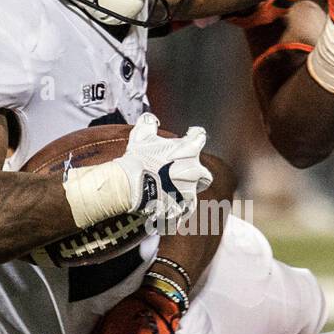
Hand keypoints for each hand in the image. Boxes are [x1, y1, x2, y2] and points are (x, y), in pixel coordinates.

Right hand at [116, 113, 211, 229]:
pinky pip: (180, 214)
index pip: (199, 138)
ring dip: (182, 196)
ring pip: (192, 197)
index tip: (191, 137)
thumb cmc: (137, 159)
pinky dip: (173, 214)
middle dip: (195, 177)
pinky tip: (164, 212)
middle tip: (179, 177)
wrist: (129, 185)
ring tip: (167, 196)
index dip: (195, 136)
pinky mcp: (181, 210)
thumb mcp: (141, 136)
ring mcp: (189, 193)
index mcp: (189, 151)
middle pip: (204, 176)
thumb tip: (150, 119)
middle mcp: (194, 172)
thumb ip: (148, 124)